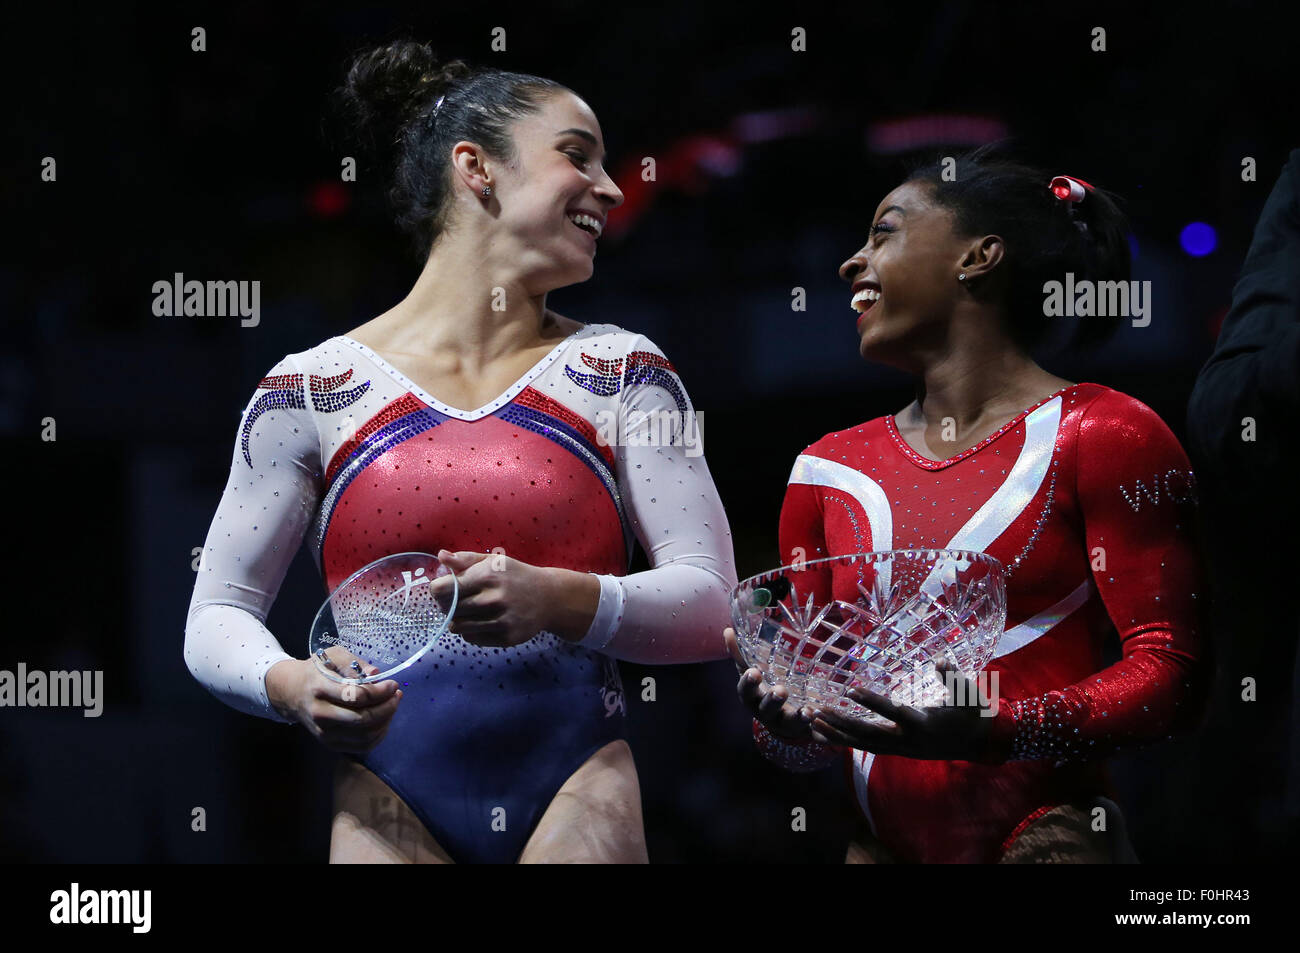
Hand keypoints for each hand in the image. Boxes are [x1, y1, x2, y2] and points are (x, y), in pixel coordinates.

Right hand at [266, 654, 401, 754]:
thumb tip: (376, 673)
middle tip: (397, 695)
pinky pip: (361, 746)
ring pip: (364, 736)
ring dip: (385, 721)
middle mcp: (320, 714)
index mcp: (319, 689)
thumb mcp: (332, 656)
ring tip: (392, 705)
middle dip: (387, 708)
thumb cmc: (316, 671)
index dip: (380, 692)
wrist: (291, 692)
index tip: (392, 684)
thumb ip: (354, 663)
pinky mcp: (329, 743)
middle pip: (362, 720)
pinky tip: (383, 720)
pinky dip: (378, 735)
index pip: (355, 696)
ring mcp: (324, 733)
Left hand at [433, 550, 562, 647]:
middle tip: (456, 601)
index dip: (437, 590)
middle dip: (447, 605)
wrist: (550, 597)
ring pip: (458, 627)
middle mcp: (494, 599)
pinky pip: (472, 639)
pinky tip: (482, 621)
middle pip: (449, 610)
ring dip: (458, 620)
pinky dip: (471, 632)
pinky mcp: (507, 637)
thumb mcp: (493, 562)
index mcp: (487, 576)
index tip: (442, 589)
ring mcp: (502, 620)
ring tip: (468, 612)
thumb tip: (441, 556)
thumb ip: (465, 559)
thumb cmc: (516, 576)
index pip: (443, 590)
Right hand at [723, 626, 825, 742]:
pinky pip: (807, 728)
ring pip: (788, 721)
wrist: (782, 719)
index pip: (745, 690)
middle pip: (766, 708)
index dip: (748, 682)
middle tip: (780, 691)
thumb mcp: (753, 671)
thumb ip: (741, 654)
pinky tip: (816, 714)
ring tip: (807, 711)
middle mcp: (765, 711)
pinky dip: (811, 722)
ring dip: (797, 716)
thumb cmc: (764, 688)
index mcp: (752, 696)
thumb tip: (728, 630)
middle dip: (772, 700)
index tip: (753, 672)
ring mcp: (783, 721)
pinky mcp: (800, 727)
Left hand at [810, 661, 994, 760]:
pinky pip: (865, 747)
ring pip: (862, 744)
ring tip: (810, 722)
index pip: (893, 711)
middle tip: (814, 710)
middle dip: (840, 723)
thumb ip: (953, 677)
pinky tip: (824, 735)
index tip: (851, 688)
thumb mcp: (968, 693)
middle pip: (868, 734)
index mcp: (924, 724)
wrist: (980, 743)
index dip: (872, 701)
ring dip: (836, 734)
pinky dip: (844, 742)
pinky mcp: (897, 751)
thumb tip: (942, 660)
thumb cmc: (973, 713)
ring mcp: (901, 749)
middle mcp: (908, 740)